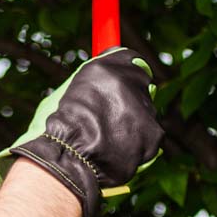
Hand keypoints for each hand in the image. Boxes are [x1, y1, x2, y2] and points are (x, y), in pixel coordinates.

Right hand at [0, 47, 162, 216]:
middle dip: (129, 101)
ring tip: (108, 139)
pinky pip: (150, 136)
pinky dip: (138, 145)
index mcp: (105, 68)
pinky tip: (118, 150)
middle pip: (140, 87)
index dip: (126, 74)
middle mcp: (129, 81)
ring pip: (145, 113)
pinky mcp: (154, 132)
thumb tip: (112, 77)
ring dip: (132, 124)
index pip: (129, 60)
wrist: (69, 156)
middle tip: (110, 119)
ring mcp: (145, 107)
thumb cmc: (62, 129)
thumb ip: (95, 81)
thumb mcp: (69, 92)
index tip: (122, 83)